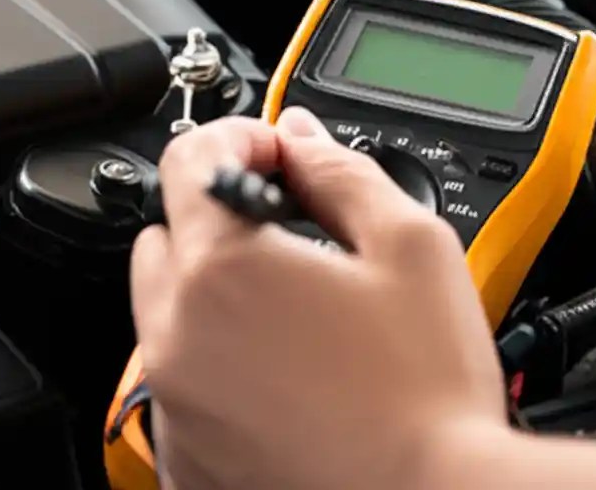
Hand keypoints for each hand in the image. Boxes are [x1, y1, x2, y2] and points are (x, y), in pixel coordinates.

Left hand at [130, 108, 506, 489]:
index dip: (243, 138)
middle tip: (299, 239)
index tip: (281, 157)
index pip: (190, 159)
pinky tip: (294, 379)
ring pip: (171, 316)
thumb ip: (343, 174)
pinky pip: (183, 387)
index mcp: (225, 270)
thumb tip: (302, 139)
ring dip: (219, 297)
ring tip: (305, 319)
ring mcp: (176, 405)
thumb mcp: (411, 246)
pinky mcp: (187, 459)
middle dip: (224, 222)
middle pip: (167, 237)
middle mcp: (178, 336)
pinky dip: (222, 368)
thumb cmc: (427, 390)